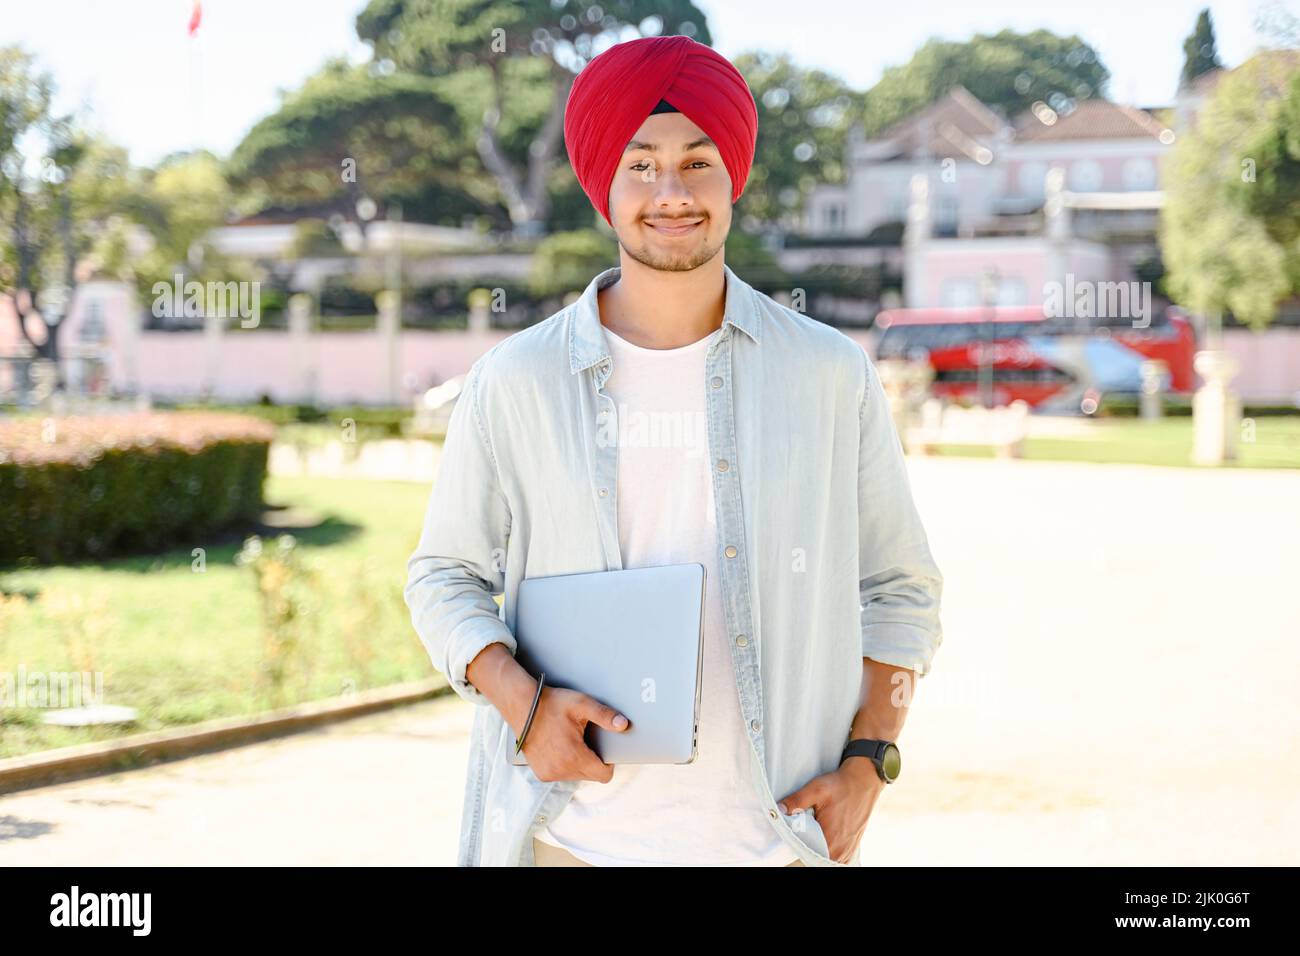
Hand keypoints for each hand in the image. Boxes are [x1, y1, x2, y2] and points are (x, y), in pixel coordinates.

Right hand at [513, 684, 630, 783]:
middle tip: (585, 739)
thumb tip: (624, 724)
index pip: (603, 775)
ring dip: (578, 763)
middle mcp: (561, 771)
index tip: (603, 748)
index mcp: (574, 757)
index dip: (608, 763)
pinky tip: (559, 747)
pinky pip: (562, 774)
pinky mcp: (541, 774)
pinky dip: (564, 764)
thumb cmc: (552, 704)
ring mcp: (549, 774)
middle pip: (590, 775)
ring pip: (576, 776)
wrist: (522, 706)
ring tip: (570, 741)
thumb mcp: (581, 704)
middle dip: (592, 760)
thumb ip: (605, 715)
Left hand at [777, 759, 884, 863]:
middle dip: (807, 845)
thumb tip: (778, 810)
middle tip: (803, 828)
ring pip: (826, 856)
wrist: (863, 781)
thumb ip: (796, 801)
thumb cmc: (840, 786)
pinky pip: (836, 855)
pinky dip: (828, 848)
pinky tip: (824, 835)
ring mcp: (848, 850)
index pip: (806, 853)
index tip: (792, 832)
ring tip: (813, 830)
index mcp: (830, 841)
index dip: (796, 844)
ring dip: (818, 847)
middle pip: (815, 856)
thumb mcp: (816, 790)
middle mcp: (841, 851)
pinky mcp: (852, 847)